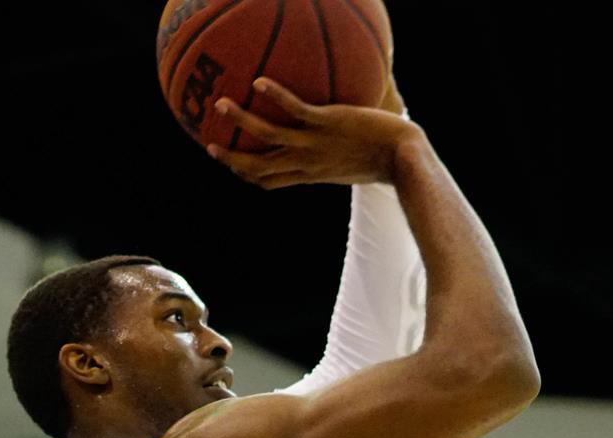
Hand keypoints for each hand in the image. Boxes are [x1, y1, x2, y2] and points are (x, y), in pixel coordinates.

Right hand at [208, 79, 421, 189]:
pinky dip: (275, 96)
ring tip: (221, 105)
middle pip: (257, 167)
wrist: (403, 158)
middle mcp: (306, 163)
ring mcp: (315, 143)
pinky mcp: (327, 123)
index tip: (232, 165)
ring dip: (241, 122)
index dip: (247, 175)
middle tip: (209, 145)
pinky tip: (260, 81)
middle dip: (231, 159)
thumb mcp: (353, 164)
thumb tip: (331, 141)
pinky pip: (295, 109)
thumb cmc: (384, 160)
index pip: (269, 182)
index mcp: (309, 174)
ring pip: (267, 136)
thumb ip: (337, 154)